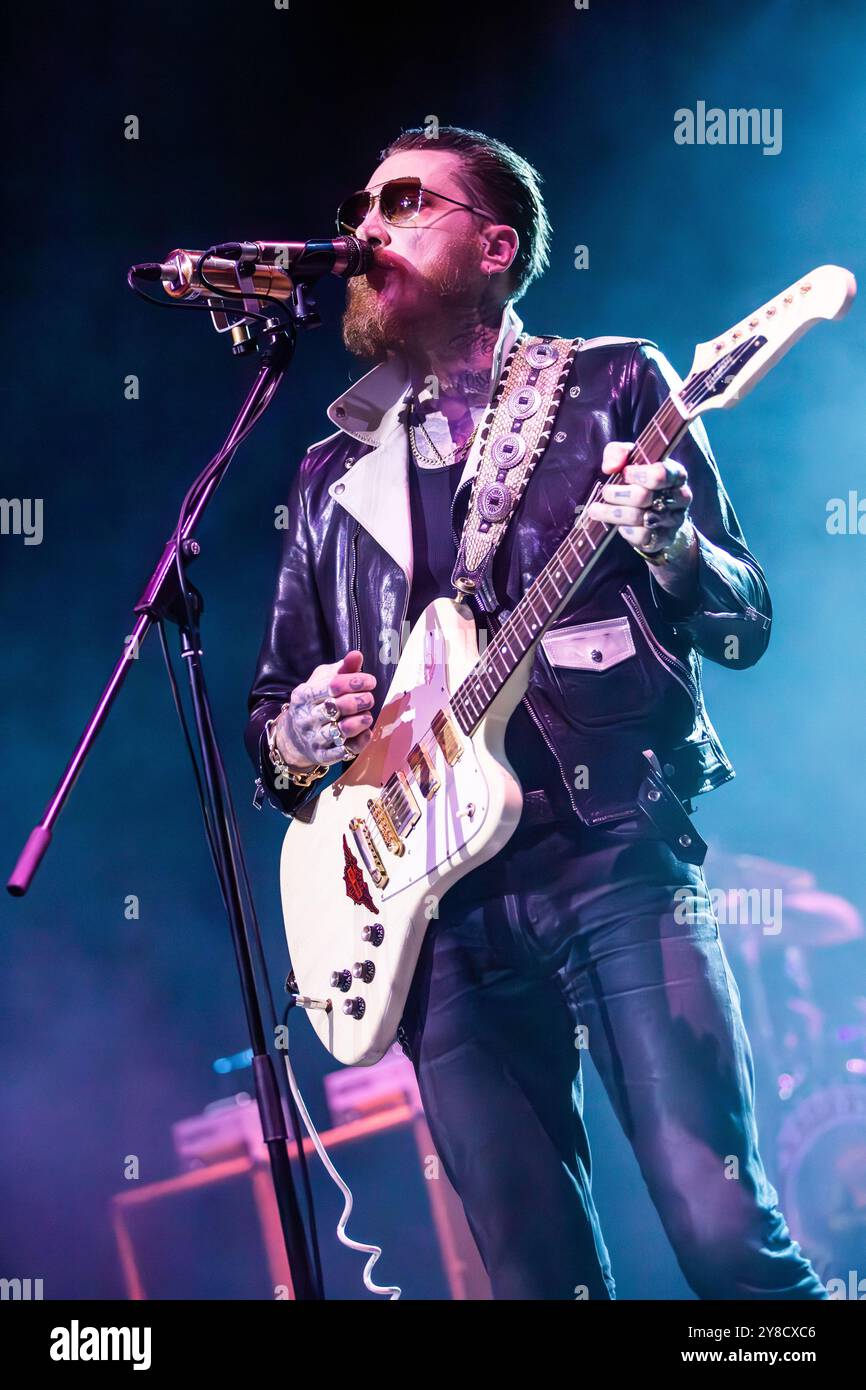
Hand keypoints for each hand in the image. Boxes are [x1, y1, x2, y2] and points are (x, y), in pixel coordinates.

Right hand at [274, 650, 376, 768]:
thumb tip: (357, 655)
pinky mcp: (321, 756)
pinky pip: (344, 751)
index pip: (332, 686)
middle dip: (361, 701)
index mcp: (304, 695)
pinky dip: (359, 742)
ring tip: (367, 716)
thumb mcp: (322, 681)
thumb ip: (342, 669)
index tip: (370, 681)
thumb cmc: (315, 702)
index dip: (356, 681)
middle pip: (338, 707)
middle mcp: (306, 717)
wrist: (293, 737)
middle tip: (370, 698)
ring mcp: (313, 738)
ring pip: (341, 730)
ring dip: (361, 722)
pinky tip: (366, 733)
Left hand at [588, 442, 694, 564]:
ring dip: (613, 513)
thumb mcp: (630, 460)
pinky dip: (626, 531)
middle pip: (643, 496)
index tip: (624, 474)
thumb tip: (610, 467)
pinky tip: (619, 526)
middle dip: (618, 494)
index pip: (659, 474)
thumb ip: (618, 453)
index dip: (637, 474)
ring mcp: (675, 519)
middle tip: (605, 492)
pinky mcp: (666, 538)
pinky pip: (643, 537)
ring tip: (596, 509)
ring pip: (640, 518)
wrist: (657, 512)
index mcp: (676, 473)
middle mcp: (681, 496)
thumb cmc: (641, 480)